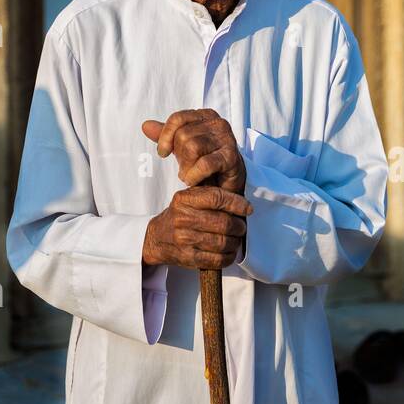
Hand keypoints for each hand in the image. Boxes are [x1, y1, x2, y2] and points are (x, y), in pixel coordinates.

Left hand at [141, 109, 246, 193]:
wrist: (227, 182)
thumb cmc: (204, 160)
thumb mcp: (182, 146)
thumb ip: (165, 135)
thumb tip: (145, 125)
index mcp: (206, 115)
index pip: (177, 118)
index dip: (165, 136)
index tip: (162, 153)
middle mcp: (218, 123)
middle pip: (184, 135)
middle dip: (179, 156)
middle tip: (184, 168)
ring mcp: (227, 139)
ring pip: (192, 147)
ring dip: (186, 167)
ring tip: (188, 175)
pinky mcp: (231, 157)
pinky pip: (205, 164)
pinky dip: (194, 175)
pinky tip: (192, 181)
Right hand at [141, 110, 251, 269]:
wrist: (156, 239)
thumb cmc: (179, 212)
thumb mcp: (185, 191)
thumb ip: (197, 171)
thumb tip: (194, 143)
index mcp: (183, 199)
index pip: (216, 197)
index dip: (236, 203)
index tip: (248, 207)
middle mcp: (182, 219)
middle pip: (223, 222)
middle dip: (238, 226)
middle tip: (242, 225)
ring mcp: (184, 239)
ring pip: (222, 242)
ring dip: (235, 242)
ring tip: (237, 238)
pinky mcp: (188, 258)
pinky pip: (217, 259)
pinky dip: (228, 257)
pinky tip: (230, 252)